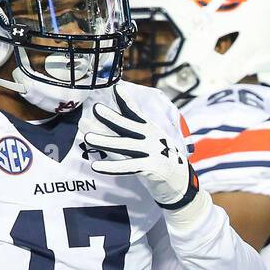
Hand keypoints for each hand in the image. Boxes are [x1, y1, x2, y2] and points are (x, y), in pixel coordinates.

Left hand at [82, 88, 199, 209]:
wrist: (182, 182)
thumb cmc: (162, 160)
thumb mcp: (152, 143)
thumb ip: (134, 135)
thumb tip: (112, 127)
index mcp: (151, 130)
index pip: (136, 113)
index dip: (126, 100)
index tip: (115, 88)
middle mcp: (152, 138)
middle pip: (127, 126)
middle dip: (111, 117)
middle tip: (95, 108)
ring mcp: (153, 151)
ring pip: (124, 145)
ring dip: (105, 141)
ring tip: (88, 137)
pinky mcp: (152, 167)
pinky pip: (128, 166)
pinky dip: (112, 167)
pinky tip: (96, 166)